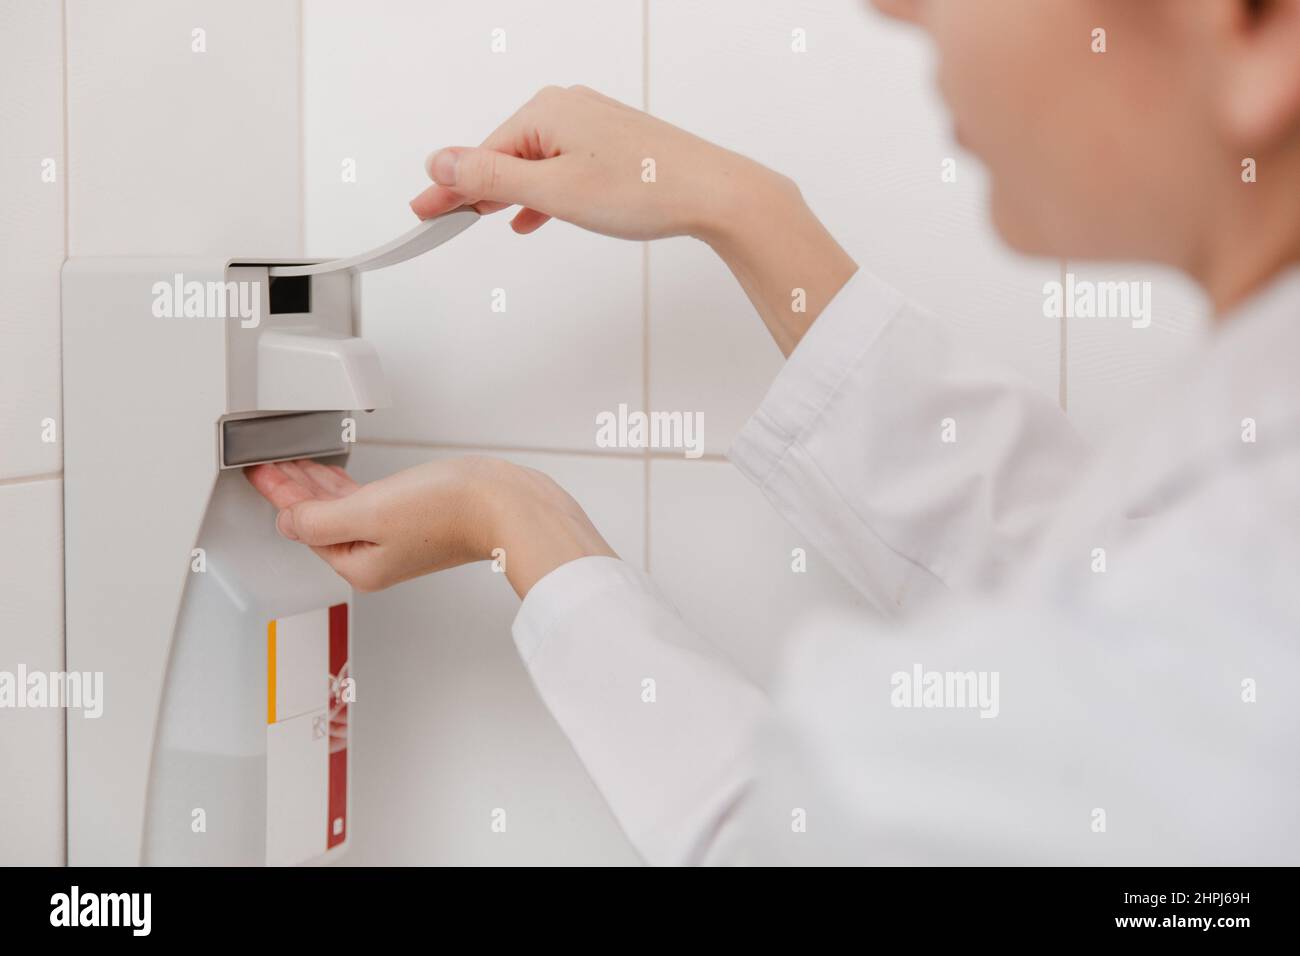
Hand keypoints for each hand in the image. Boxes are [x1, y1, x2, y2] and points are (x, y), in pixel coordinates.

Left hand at [245, 456, 615, 597]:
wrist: (507, 504)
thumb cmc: (452, 511)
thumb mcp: (370, 511)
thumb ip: (320, 518)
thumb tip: (287, 521)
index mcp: (360, 562)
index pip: (303, 527)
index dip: (277, 494)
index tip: (258, 471)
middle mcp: (377, 554)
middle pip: (320, 519)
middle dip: (291, 490)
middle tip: (268, 464)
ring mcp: (398, 536)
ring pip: (342, 508)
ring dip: (315, 484)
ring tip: (292, 462)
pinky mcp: (418, 515)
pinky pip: (366, 500)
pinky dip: (345, 485)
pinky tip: (337, 474)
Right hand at [409, 85, 856, 354]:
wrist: (717, 194)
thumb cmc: (646, 188)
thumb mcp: (553, 191)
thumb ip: (491, 180)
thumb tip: (440, 163)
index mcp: (547, 110)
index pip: (480, 156)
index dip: (450, 192)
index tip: (423, 216)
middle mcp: (569, 108)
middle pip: (504, 155)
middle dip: (474, 191)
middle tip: (440, 222)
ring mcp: (594, 125)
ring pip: (535, 164)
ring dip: (509, 195)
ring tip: (482, 222)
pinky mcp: (616, 144)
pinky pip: (563, 167)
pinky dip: (544, 193)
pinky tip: (534, 217)